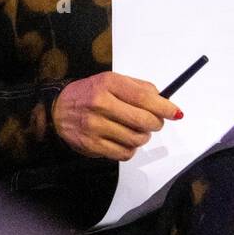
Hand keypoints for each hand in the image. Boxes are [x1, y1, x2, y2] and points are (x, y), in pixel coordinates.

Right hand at [51, 72, 181, 160]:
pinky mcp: (91, 145)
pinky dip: (130, 149)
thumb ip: (137, 88)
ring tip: (136, 130)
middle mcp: (100, 104)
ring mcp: (94, 126)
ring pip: (136, 139)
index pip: (144, 97)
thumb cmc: (90, 93)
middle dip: (155, 123)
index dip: (164, 107)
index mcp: (108, 84)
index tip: (175, 112)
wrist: (57, 109)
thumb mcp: (111, 80)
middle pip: (143, 120)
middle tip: (154, 122)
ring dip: (143, 137)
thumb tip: (163, 99)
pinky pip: (124, 153)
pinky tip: (124, 140)